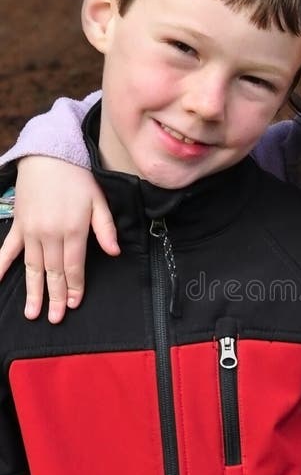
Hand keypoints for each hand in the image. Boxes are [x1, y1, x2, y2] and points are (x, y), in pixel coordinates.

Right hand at [0, 157, 119, 322]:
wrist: (49, 155)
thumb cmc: (78, 179)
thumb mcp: (99, 201)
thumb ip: (106, 229)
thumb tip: (115, 252)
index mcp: (73, 230)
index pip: (74, 266)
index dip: (74, 287)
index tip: (74, 304)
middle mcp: (50, 234)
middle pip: (53, 272)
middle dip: (54, 297)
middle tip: (54, 319)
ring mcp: (31, 231)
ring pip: (33, 267)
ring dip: (32, 291)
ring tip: (31, 313)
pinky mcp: (19, 225)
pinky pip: (8, 250)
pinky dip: (1, 266)